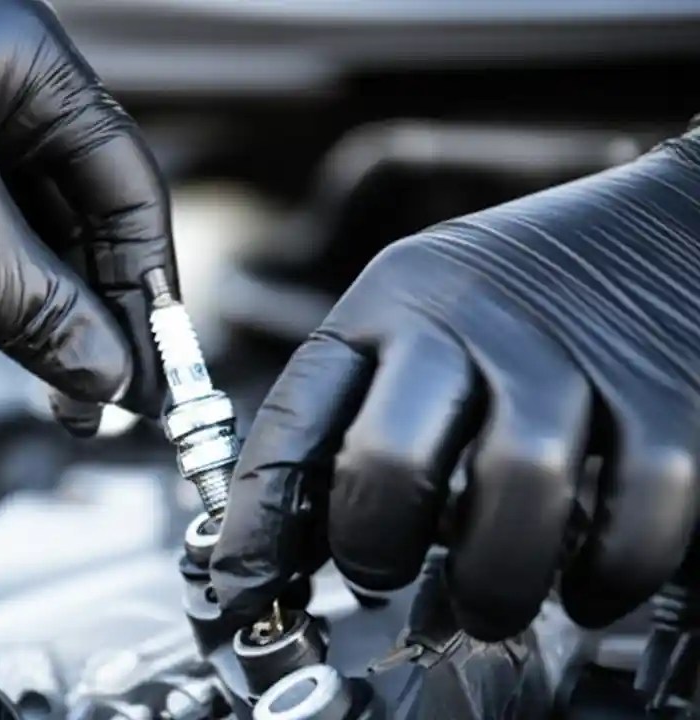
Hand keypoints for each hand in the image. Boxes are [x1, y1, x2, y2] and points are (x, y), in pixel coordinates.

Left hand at [0, 0, 174, 421]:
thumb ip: (30, 305)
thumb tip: (104, 370)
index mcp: (30, 65)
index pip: (130, 187)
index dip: (149, 288)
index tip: (150, 369)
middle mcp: (0, 72)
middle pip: (86, 203)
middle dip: (97, 302)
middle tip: (100, 390)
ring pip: (29, 213)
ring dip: (45, 295)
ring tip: (55, 377)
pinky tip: (2, 323)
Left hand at [212, 133, 699, 640]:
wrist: (666, 222)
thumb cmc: (526, 287)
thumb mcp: (416, 314)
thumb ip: (358, 408)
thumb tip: (291, 539)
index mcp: (389, 305)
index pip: (294, 423)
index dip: (254, 527)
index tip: (237, 593)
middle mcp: (468, 323)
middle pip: (388, 462)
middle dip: (373, 550)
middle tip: (381, 578)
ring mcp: (569, 359)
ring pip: (513, 494)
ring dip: (493, 583)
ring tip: (486, 604)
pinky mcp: (666, 396)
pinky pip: (634, 515)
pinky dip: (604, 577)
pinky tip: (583, 587)